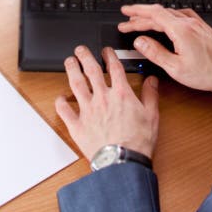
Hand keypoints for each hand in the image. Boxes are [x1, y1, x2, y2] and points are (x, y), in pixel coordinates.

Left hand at [55, 45, 159, 160]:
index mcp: (121, 94)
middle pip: (91, 71)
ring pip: (76, 84)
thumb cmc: (138, 142)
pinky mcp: (77, 125)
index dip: (109, 55)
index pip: (114, 68)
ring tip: (69, 62)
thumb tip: (151, 80)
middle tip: (80, 49)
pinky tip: (60, 97)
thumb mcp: (152, 116)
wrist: (123, 161)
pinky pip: (65, 110)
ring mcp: (88, 110)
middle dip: (85, 56)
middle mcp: (102, 98)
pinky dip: (61, 102)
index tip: (106, 51)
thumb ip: (150, 95)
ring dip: (72, 70)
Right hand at [119, 4, 211, 99]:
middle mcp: (189, 24)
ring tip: (143, 21)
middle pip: (159, 13)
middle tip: (127, 19)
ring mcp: (197, 25)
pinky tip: (169, 18)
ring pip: (170, 13)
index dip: (136, 13)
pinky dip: (170, 15)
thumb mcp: (175, 68)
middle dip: (140, 15)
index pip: (153, 15)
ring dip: (154, 16)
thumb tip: (140, 42)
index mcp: (180, 31)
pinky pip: (182, 15)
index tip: (125, 13)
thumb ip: (155, 53)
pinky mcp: (202, 28)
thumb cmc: (208, 74)